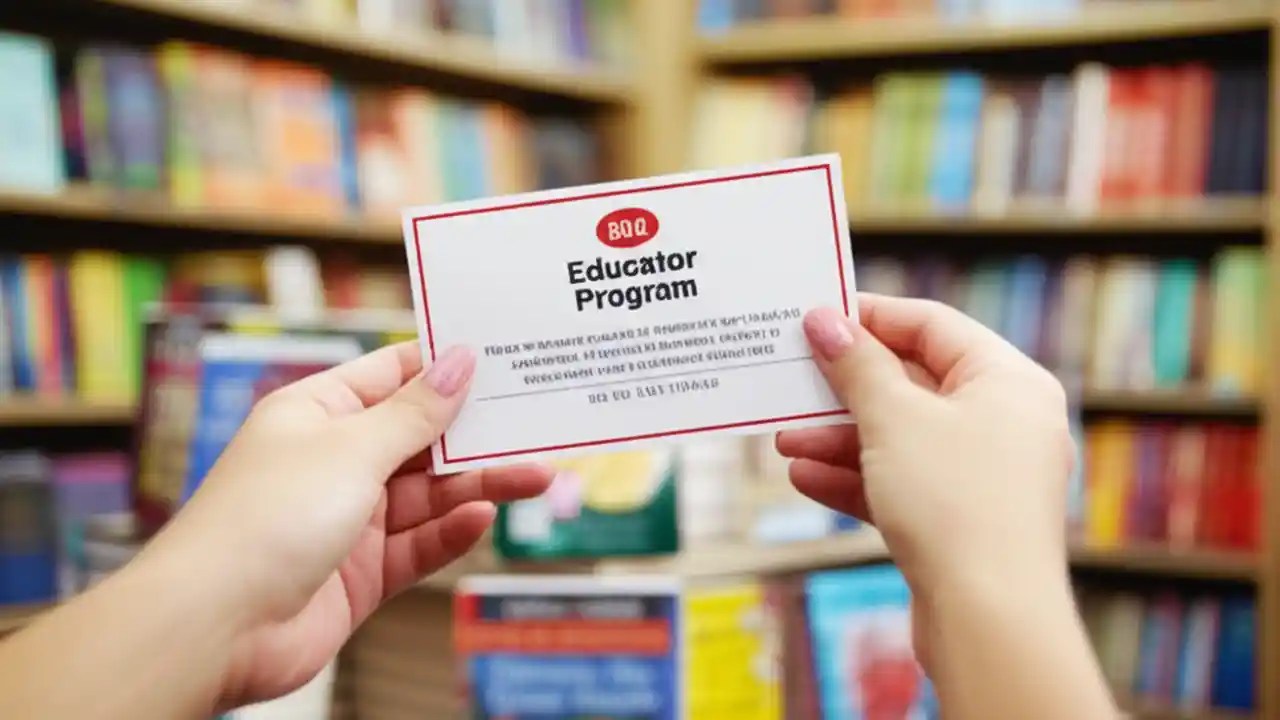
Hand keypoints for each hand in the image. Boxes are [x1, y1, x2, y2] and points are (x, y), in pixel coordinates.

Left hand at [143, 342, 552, 708]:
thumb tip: (459, 360)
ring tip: (535, 475)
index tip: (502, 358)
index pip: (392, 376)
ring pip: (428, 495)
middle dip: (476, 434)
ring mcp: (347, 519)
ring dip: (479, 485)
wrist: (214, 627)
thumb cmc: (263, 520)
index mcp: (316, 414)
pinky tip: (484, 519)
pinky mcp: (359, 572)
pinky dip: (450, 532)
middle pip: (420, 439)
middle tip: (536, 424)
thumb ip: (415, 413)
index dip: (445, 367)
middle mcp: (332, 461)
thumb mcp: (352, 449)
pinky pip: (418, 545)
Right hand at [777, 294, 1074, 655]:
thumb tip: (826, 321)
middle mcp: (1006, 421)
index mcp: (1009, 381)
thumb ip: (856, 366)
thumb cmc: (955, 503)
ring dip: (839, 439)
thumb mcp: (893, 419)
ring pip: (902, 439)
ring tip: (785, 442)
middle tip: (790, 384)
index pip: (932, 326)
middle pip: (913, 384)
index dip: (870, 317)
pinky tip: (806, 479)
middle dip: (844, 390)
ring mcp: (985, 475)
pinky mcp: (963, 521)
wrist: (989, 620)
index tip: (816, 317)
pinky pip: (903, 483)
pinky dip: (857, 478)